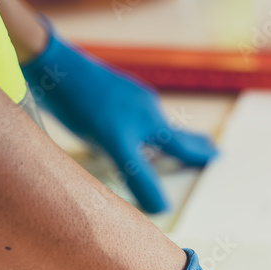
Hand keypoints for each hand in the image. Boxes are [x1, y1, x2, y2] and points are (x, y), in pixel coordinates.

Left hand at [21, 26, 216, 212]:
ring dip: (163, 137)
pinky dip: (140, 128)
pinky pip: (134, 116)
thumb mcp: (113, 144)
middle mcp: (146, 109)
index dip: (200, 155)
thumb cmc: (83, 103)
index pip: (184, 145)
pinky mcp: (110, 92)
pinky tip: (124, 130)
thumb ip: (138, 176)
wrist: (51, 60)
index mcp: (152, 123)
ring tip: (168, 146)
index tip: (218, 156)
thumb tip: (163, 208)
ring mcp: (128, 98)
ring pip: (152, 124)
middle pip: (174, 132)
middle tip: (209, 147)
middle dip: (191, 143)